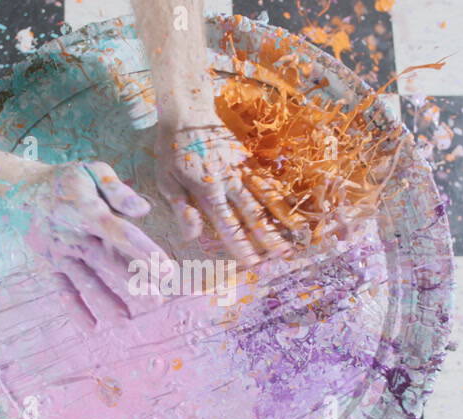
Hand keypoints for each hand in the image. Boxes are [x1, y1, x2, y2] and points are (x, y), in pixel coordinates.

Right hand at [20, 161, 167, 320]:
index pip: (121, 233)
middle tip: (157, 301)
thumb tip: (143, 209)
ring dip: (105, 301)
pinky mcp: (50, 264)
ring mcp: (61, 253)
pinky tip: (91, 328)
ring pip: (85, 280)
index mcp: (88, 210)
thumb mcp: (90, 171)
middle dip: (133, 281)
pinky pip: (61, 289)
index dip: (144, 251)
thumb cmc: (64, 181)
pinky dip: (74, 309)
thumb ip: (117, 189)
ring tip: (125, 321)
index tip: (167, 269)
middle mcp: (74, 235)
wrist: (18, 191)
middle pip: (107, 261)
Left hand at [155, 116, 292, 267]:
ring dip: (281, 219)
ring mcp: (242, 169)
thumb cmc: (171, 148)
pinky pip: (267, 180)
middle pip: (253, 215)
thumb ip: (181, 208)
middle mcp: (230, 182)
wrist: (188, 112)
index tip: (253, 263)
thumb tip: (192, 236)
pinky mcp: (247, 159)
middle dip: (268, 238)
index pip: (229, 225)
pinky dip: (281, 195)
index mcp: (209, 191)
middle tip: (282, 257)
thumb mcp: (165, 179)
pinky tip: (292, 207)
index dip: (242, 245)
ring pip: (266, 198)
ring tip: (296, 236)